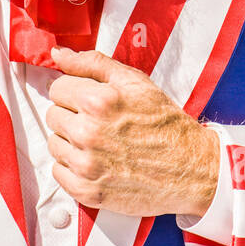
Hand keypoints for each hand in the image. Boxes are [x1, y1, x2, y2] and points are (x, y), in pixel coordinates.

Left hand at [45, 45, 219, 218]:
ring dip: (70, 142)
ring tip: (99, 143)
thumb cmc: (164, 124)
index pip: (57, 89)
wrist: (191, 168)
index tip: (89, 100)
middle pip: (52, 116)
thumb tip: (58, 53)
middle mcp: (88, 133)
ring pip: (54, 144)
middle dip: (72, 116)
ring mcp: (87, 165)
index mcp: (97, 102)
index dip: (74, 92)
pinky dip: (72, 168)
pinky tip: (95, 162)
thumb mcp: (135, 82)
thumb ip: (92, 63)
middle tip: (99, 123)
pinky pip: (58, 173)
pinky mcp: (88, 192)